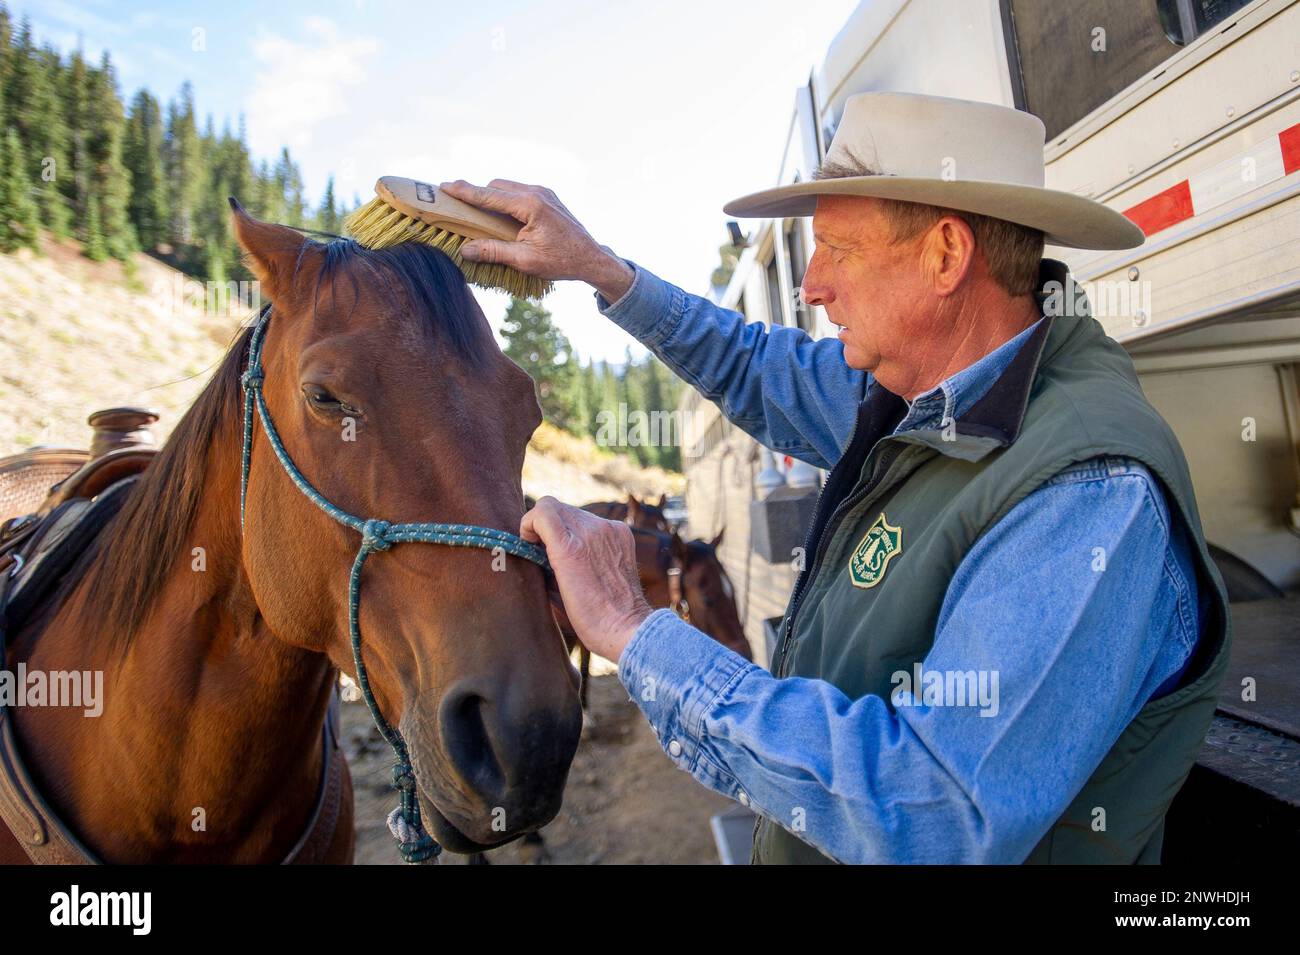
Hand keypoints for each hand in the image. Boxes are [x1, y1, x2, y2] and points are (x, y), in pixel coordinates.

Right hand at [437, 179, 633, 300]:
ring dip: (491, 197)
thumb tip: (464, 249)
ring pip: (507, 187)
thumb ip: (493, 252)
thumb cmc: (562, 261)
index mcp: (530, 205)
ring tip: (477, 213)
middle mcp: (537, 192)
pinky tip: (500, 216)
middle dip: (477, 194)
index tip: (444, 186)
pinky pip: (519, 192)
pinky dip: (505, 200)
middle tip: (456, 204)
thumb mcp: (525, 261)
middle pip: (496, 186)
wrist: (592, 258)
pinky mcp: (548, 197)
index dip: (464, 191)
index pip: (489, 196)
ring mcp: (544, 192)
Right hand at [521, 497, 652, 662]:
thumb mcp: (552, 590)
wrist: (626, 626)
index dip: (530, 523)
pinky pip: (595, 521)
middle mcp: (591, 532)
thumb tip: (535, 545)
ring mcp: (610, 530)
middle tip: (546, 549)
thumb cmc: (586, 617)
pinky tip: (588, 555)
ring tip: (568, 555)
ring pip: (575, 512)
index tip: (531, 542)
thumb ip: (542, 559)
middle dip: (545, 524)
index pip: (542, 508)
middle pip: (556, 506)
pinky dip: (586, 532)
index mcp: (569, 548)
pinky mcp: (623, 532)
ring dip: (565, 527)